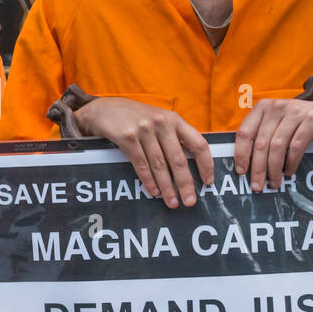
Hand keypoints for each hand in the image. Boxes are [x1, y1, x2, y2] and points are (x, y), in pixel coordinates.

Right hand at [73, 97, 213, 207]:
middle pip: (179, 159)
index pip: (198, 143)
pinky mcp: (127, 137)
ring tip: (172, 202)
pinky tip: (153, 192)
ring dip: (167, 187)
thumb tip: (190, 164)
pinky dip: (148, 181)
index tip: (207, 181)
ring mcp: (144, 130)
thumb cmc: (135, 117)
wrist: (104, 109)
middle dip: (186, 183)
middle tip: (190, 201)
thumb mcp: (159, 120)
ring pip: (160, 165)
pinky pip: (141, 164)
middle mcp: (162, 123)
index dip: (206, 164)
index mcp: (174, 120)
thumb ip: (174, 136)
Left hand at [234, 99, 312, 190]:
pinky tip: (289, 171)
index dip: (241, 154)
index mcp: (262, 107)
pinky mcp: (312, 120)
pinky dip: (291, 162)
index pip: (245, 132)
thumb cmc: (294, 122)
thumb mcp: (275, 122)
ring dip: (274, 168)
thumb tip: (245, 164)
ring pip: (278, 146)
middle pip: (261, 143)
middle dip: (258, 168)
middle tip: (257, 186)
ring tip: (275, 182)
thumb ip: (260, 136)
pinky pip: (297, 145)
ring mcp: (295, 112)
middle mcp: (277, 107)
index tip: (241, 171)